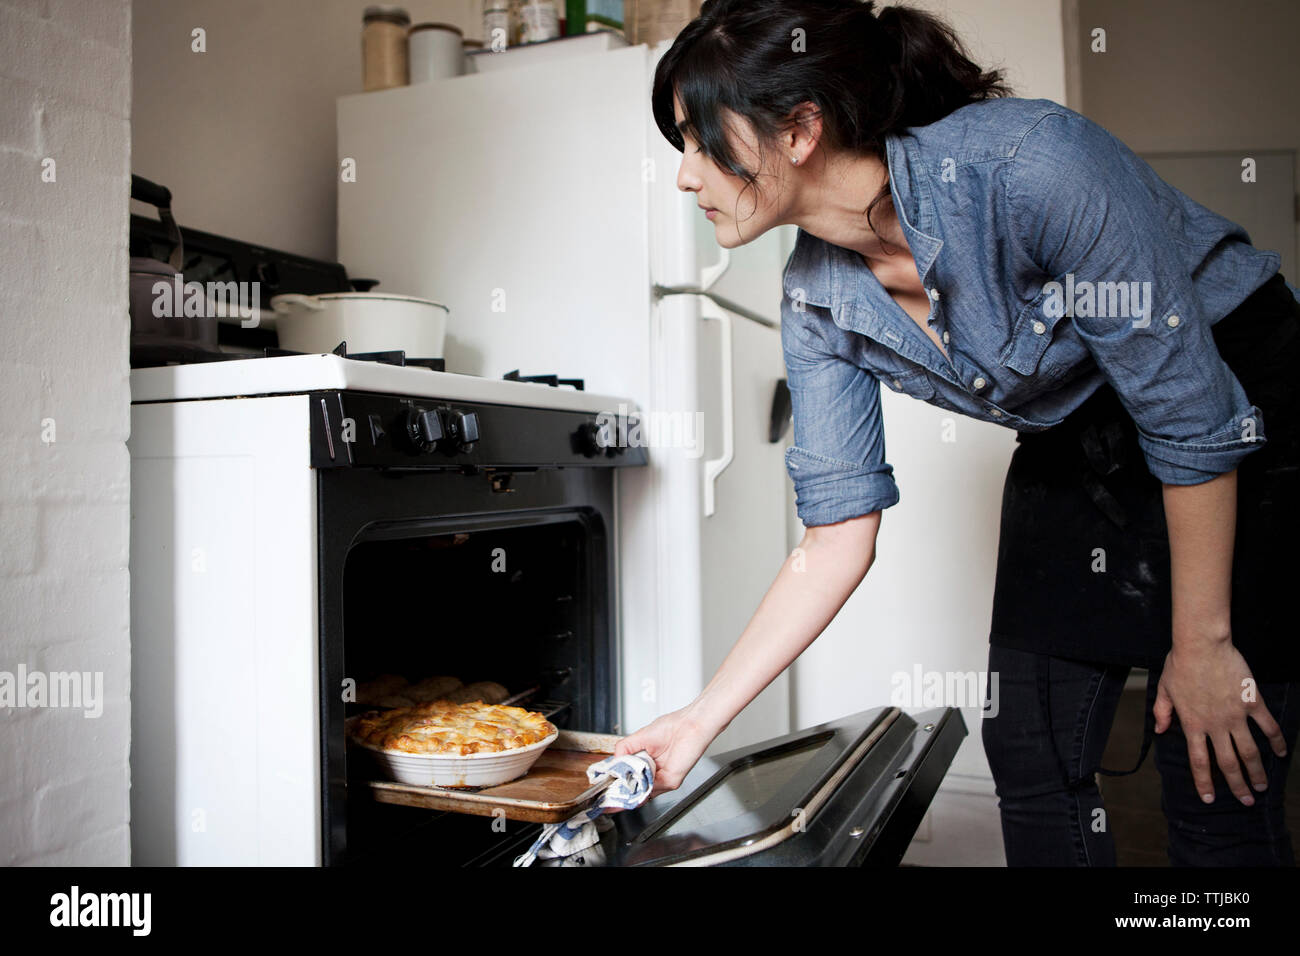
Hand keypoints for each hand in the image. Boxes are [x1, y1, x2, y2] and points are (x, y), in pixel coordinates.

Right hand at [611, 704, 719, 802]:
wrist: (690, 725)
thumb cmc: (672, 726)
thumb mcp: (639, 737)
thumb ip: (624, 750)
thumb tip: (613, 764)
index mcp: (645, 764)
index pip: (628, 779)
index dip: (615, 786)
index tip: (603, 791)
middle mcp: (653, 774)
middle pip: (634, 791)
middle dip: (619, 795)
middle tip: (606, 797)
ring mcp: (662, 780)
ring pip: (641, 794)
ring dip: (628, 792)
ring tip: (616, 789)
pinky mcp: (670, 781)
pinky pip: (652, 790)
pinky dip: (640, 787)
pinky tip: (633, 780)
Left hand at [1153, 638, 1287, 804]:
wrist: (1201, 644)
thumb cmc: (1180, 664)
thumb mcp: (1164, 689)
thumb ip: (1163, 712)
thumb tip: (1161, 730)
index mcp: (1193, 724)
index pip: (1199, 761)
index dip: (1204, 782)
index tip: (1209, 799)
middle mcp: (1215, 725)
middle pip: (1228, 763)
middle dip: (1237, 785)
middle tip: (1247, 800)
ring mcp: (1235, 715)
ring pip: (1250, 751)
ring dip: (1257, 771)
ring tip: (1263, 785)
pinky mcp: (1251, 702)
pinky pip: (1268, 726)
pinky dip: (1276, 741)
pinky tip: (1282, 752)